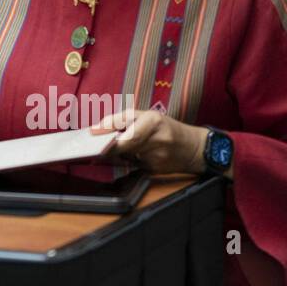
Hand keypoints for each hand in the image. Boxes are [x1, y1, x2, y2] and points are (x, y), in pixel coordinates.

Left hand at [91, 108, 206, 174]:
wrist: (194, 148)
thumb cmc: (166, 128)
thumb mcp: (148, 116)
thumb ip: (123, 120)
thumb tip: (98, 128)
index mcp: (153, 121)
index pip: (126, 126)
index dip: (108, 131)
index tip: (92, 133)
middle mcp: (157, 138)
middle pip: (124, 145)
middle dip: (107, 146)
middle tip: (92, 146)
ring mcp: (157, 156)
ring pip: (126, 156)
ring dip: (115, 153)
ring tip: (107, 149)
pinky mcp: (156, 170)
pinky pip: (134, 165)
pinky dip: (126, 160)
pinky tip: (126, 156)